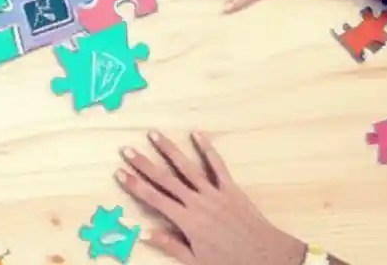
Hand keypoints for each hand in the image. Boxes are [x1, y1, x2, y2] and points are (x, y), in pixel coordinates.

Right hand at [116, 131, 307, 264]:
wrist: (267, 256)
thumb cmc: (229, 262)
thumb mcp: (196, 261)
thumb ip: (171, 246)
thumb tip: (145, 233)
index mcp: (186, 221)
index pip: (154, 199)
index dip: (134, 185)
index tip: (119, 172)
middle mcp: (196, 202)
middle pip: (165, 179)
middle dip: (144, 164)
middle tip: (127, 150)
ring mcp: (214, 193)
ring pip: (186, 167)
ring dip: (169, 149)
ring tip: (153, 134)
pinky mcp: (230, 188)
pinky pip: (217, 165)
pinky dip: (207, 149)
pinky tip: (196, 134)